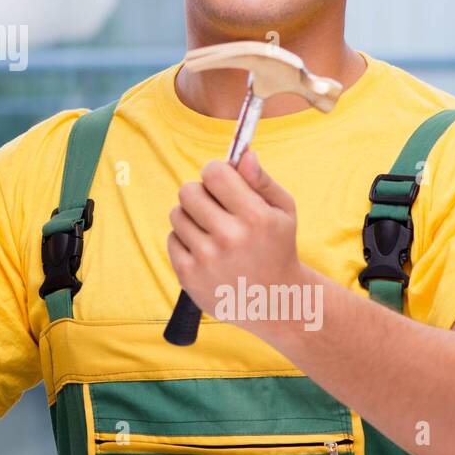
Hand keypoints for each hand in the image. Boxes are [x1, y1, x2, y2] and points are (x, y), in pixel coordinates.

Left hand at [166, 150, 301, 327]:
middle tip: (217, 208)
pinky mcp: (189, 275)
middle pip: (188, 190)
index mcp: (256, 218)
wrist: (274, 300)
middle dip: (201, 193)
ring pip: (177, 213)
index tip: (222, 182)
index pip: (214, 173)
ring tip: (212, 230)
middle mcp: (230, 238)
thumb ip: (262, 180)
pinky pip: (172, 238)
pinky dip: (185, 240)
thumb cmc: (277, 246)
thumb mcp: (283, 210)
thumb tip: (244, 154)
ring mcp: (207, 259)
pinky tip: (206, 250)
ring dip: (191, 217)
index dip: (216, 172)